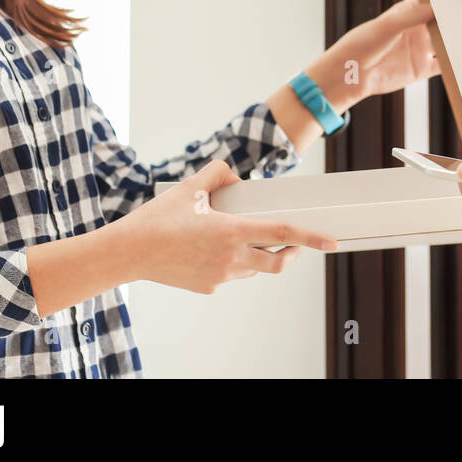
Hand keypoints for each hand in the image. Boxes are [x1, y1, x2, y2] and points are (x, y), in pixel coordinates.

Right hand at [117, 159, 337, 293]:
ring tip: (236, 237)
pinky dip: (232, 263)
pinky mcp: (208, 288)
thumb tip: (233, 176)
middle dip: (292, 253)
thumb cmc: (158, 219)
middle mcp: (231, 258)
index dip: (312, 238)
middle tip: (294, 244)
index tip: (333, 243)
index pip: (282, 234)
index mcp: (232, 232)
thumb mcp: (190, 187)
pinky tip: (208, 250)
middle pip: (277, 262)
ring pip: (253, 268)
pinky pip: (231, 275)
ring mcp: (220, 277)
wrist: (128, 253)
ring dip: (257, 256)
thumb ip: (218, 174)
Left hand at [307, 0, 461, 111]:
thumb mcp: (386, 26)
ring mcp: (418, 50)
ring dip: (458, 42)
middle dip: (454, 21)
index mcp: (404, 14)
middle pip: (440, 23)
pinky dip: (455, 63)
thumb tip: (436, 7)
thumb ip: (411, 16)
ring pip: (444, 43)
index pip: (428, 2)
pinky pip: (442, 65)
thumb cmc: (362, 44)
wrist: (351, 75)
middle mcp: (414, 30)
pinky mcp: (420, 69)